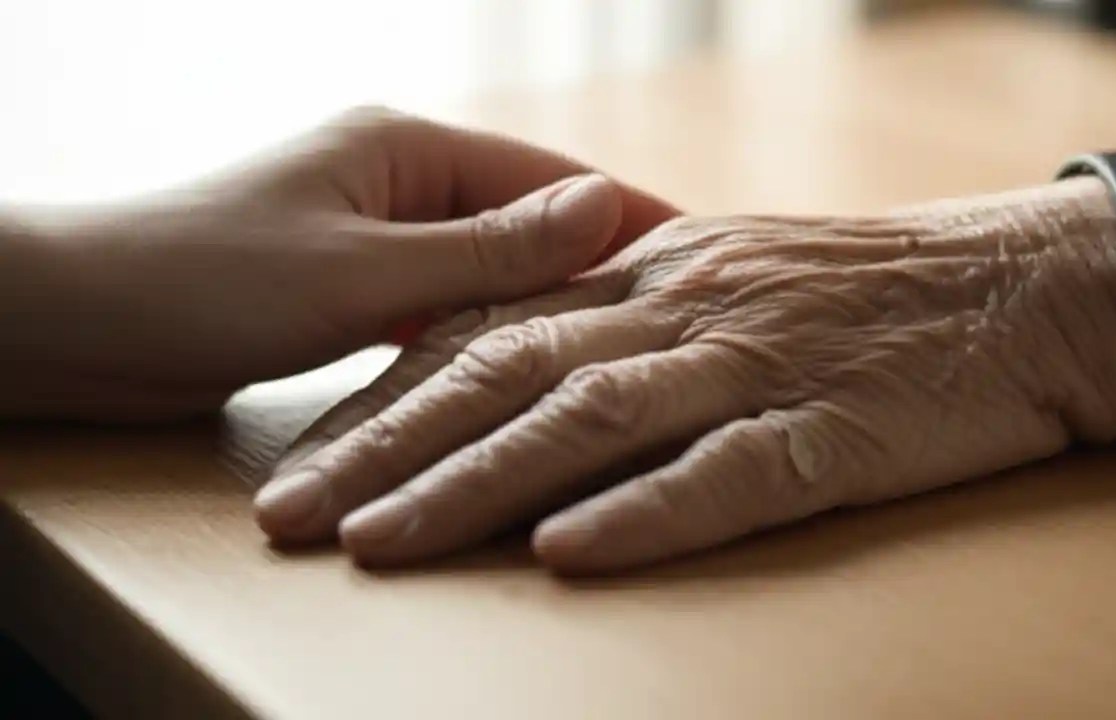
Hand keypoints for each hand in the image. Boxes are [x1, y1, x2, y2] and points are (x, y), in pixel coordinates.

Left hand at [0, 106, 675, 419]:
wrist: (73, 323)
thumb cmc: (203, 281)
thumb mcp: (362, 273)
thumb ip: (488, 253)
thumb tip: (604, 209)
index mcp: (406, 148)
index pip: (548, 179)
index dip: (629, 218)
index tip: (704, 254)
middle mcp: (397, 181)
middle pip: (524, 226)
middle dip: (594, 271)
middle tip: (676, 319)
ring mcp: (373, 234)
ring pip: (485, 275)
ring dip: (539, 311)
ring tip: (619, 353)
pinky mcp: (348, 288)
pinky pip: (441, 309)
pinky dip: (482, 337)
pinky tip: (525, 375)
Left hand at [255, 177, 1115, 572]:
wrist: (1024, 288)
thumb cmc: (872, 290)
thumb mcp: (731, 270)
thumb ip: (630, 309)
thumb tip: (526, 355)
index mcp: (651, 269)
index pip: (488, 330)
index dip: (387, 398)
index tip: (310, 461)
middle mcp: (682, 307)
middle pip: (506, 373)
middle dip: (387, 448)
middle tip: (295, 518)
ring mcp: (753, 364)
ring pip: (588, 420)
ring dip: (474, 484)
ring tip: (383, 547)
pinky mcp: (831, 428)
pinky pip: (727, 473)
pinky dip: (644, 512)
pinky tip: (568, 552)